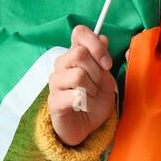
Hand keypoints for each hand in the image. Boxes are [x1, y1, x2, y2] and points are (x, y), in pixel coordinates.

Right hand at [46, 24, 117, 146]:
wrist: (87, 127)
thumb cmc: (95, 100)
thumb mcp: (106, 78)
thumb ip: (103, 58)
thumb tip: (103, 36)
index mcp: (74, 54)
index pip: (79, 33)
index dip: (95, 44)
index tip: (106, 63)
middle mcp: (62, 64)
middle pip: (79, 53)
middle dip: (96, 72)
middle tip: (98, 85)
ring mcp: (55, 82)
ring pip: (78, 75)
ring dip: (92, 89)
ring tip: (90, 97)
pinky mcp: (54, 100)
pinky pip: (73, 95)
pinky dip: (86, 102)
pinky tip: (84, 106)